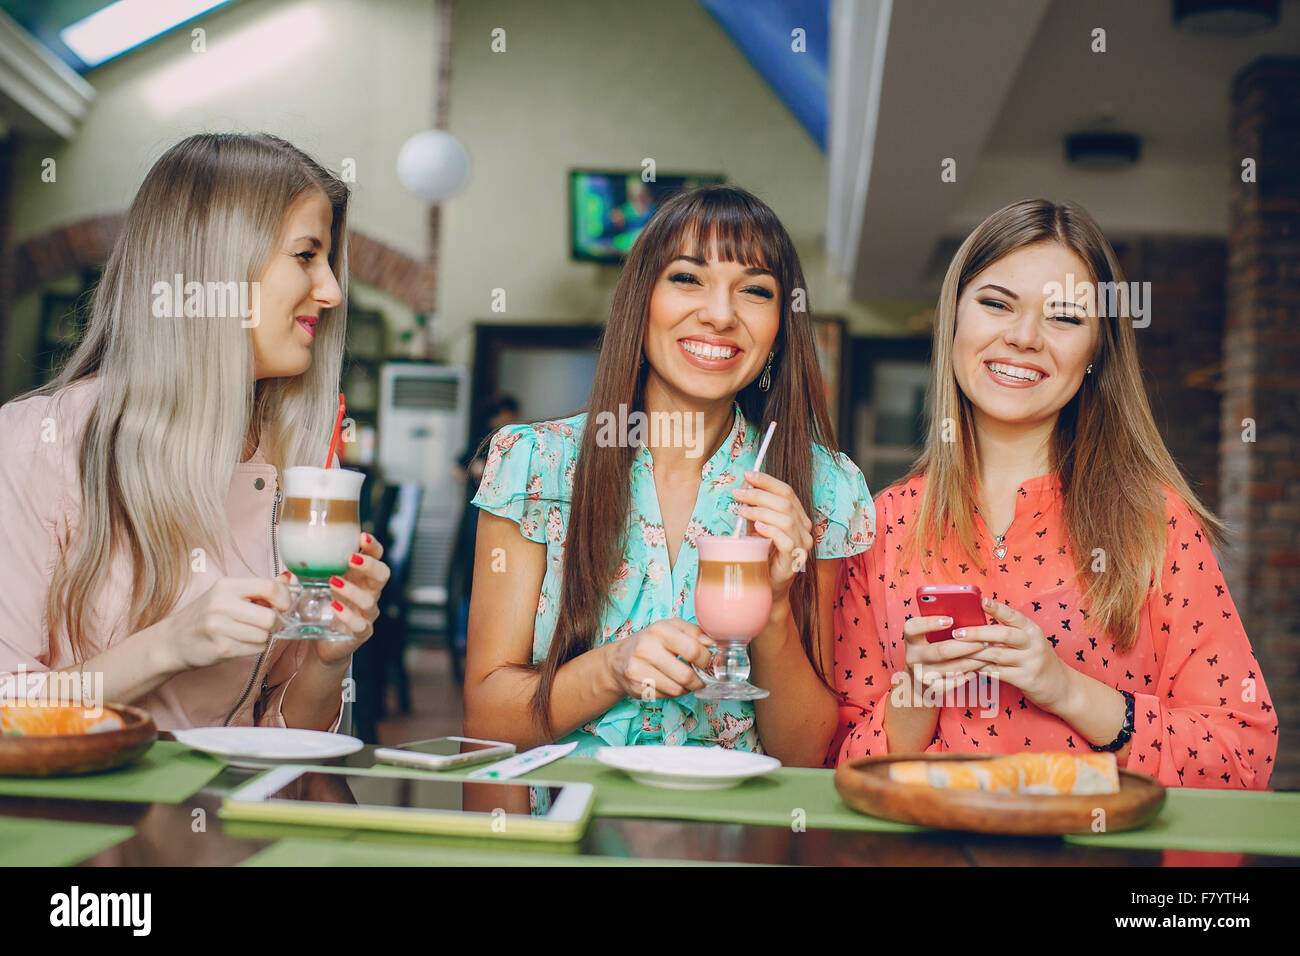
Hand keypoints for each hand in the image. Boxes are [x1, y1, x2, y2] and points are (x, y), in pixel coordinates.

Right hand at [163, 577, 291, 670]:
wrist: (173, 641)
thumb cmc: (205, 615)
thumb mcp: (228, 594)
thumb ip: (259, 588)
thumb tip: (288, 578)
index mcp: (226, 585)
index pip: (269, 587)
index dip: (284, 598)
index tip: (282, 606)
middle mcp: (221, 604)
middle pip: (270, 617)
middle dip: (271, 623)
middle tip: (260, 623)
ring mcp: (219, 627)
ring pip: (264, 635)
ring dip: (261, 637)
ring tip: (244, 633)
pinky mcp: (221, 648)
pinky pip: (256, 649)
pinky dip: (253, 648)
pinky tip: (238, 643)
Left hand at [306, 532, 390, 666]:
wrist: (322, 642)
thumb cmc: (321, 608)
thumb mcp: (313, 584)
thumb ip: (308, 569)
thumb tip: (290, 552)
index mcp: (360, 577)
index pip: (376, 557)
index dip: (373, 546)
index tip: (362, 537)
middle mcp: (368, 593)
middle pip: (382, 574)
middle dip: (370, 564)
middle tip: (351, 558)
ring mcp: (366, 614)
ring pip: (370, 600)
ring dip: (352, 590)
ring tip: (333, 582)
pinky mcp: (360, 633)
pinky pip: (360, 624)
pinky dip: (348, 616)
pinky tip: (335, 608)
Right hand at [606, 618, 712, 699]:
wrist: (618, 660)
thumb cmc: (650, 642)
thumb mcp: (671, 628)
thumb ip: (695, 632)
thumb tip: (715, 644)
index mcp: (659, 630)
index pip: (693, 650)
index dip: (706, 660)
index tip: (708, 662)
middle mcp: (646, 649)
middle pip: (686, 675)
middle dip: (699, 680)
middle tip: (702, 677)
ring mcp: (639, 670)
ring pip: (677, 689)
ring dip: (687, 688)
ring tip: (687, 681)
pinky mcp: (637, 688)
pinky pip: (666, 696)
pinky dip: (674, 693)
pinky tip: (671, 683)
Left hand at [733, 470, 813, 606]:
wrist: (765, 587)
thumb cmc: (761, 555)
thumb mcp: (757, 528)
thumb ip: (754, 510)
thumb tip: (742, 488)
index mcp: (798, 517)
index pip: (787, 491)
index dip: (767, 481)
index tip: (748, 475)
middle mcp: (804, 529)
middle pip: (785, 502)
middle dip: (759, 494)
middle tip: (738, 493)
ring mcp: (801, 545)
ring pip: (786, 519)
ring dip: (761, 511)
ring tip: (742, 511)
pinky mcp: (794, 561)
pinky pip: (785, 540)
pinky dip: (770, 530)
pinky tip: (756, 527)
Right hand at [901, 614, 986, 702]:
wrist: (920, 680)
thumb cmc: (932, 649)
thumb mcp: (930, 636)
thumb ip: (943, 626)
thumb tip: (968, 616)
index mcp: (911, 639)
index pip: (913, 627)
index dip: (930, 623)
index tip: (950, 619)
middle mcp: (913, 657)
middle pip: (941, 651)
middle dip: (966, 646)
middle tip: (984, 640)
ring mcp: (921, 674)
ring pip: (953, 668)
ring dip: (974, 660)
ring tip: (988, 653)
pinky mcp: (931, 689)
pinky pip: (955, 682)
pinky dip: (970, 673)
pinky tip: (980, 667)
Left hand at [960, 597, 1071, 711]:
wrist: (1063, 688)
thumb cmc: (1037, 660)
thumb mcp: (1030, 642)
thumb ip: (1009, 633)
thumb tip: (975, 624)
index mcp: (1032, 630)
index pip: (1014, 616)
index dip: (997, 608)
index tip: (982, 601)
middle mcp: (1034, 644)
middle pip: (1003, 634)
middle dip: (978, 633)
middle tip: (958, 633)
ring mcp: (1031, 662)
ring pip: (997, 655)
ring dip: (973, 653)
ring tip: (955, 651)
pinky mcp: (1027, 679)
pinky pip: (998, 673)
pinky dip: (981, 669)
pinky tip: (968, 667)